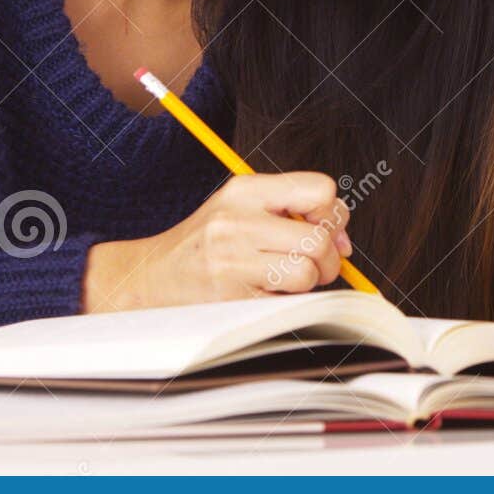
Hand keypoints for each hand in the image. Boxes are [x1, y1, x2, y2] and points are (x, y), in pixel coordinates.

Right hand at [83, 172, 351, 311]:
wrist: (149, 277)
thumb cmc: (204, 245)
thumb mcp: (239, 208)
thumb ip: (290, 212)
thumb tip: (344, 240)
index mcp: (245, 190)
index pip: (320, 190)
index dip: (333, 214)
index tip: (324, 231)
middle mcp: (238, 220)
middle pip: (319, 238)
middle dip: (329, 260)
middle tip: (312, 266)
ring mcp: (232, 260)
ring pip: (307, 273)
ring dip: (307, 284)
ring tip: (286, 282)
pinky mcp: (231, 297)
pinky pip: (287, 302)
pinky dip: (286, 303)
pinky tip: (264, 295)